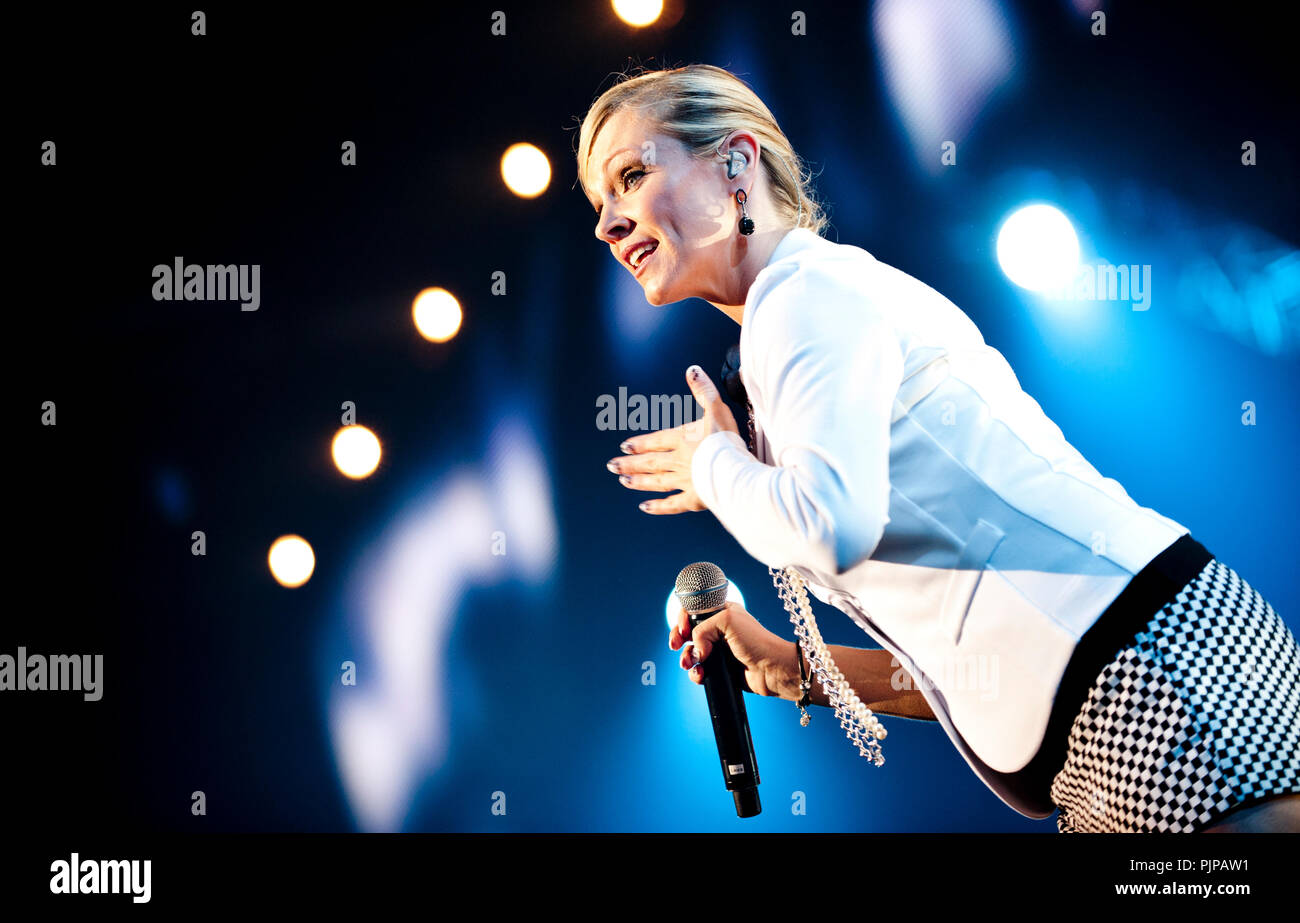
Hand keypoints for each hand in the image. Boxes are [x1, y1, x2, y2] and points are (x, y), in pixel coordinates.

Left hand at [606, 365, 741, 514]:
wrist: (734, 469)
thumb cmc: (727, 439)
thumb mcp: (716, 408)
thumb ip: (703, 390)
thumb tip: (692, 370)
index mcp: (682, 439)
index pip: (657, 441)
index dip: (640, 443)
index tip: (624, 446)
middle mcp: (679, 460)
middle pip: (650, 462)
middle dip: (630, 463)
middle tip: (612, 465)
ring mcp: (685, 481)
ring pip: (656, 482)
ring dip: (638, 481)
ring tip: (623, 481)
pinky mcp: (694, 499)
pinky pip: (673, 504)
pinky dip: (659, 507)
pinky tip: (646, 507)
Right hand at [668, 600, 797, 698]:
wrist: (772, 670)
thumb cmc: (756, 641)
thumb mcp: (727, 621)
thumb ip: (702, 629)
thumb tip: (696, 651)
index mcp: (721, 613)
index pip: (693, 610)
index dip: (683, 618)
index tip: (683, 629)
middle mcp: (718, 631)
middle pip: (686, 632)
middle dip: (678, 638)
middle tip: (675, 646)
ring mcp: (718, 651)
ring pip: (690, 653)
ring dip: (686, 659)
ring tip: (691, 664)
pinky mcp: (719, 669)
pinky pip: (698, 670)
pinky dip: (696, 673)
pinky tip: (701, 675)